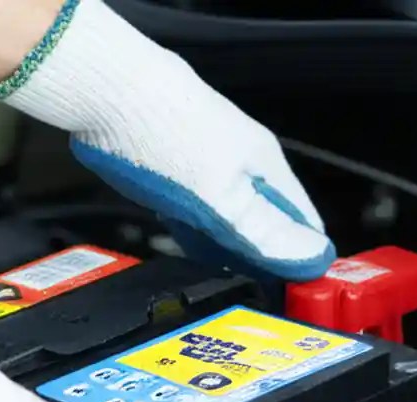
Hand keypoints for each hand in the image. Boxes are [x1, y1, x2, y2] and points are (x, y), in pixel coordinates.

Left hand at [0, 0, 334, 280]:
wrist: (105, 91)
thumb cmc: (162, 127)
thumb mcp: (220, 193)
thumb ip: (262, 229)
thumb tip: (310, 258)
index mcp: (263, 167)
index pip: (302, 223)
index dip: (302, 260)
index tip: (295, 295)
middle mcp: (239, 165)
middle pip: (265, 224)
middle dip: (262, 259)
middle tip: (256, 295)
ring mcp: (204, 167)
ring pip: (228, 220)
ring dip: (227, 250)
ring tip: (226, 281)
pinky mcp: (171, 172)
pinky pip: (193, 212)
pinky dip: (194, 235)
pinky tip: (188, 249)